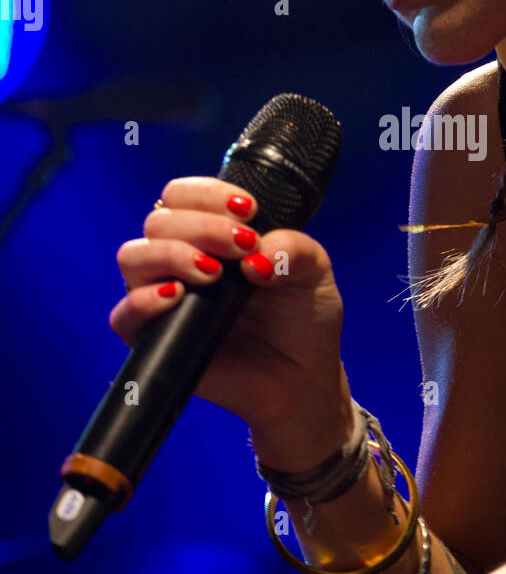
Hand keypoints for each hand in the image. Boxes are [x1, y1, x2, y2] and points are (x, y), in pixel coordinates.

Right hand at [111, 177, 353, 461]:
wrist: (303, 380)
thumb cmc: (303, 321)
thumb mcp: (314, 272)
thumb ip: (293, 248)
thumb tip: (254, 257)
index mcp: (212, 235)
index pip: (183, 195)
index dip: (209, 194)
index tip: (249, 211)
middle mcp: (180, 259)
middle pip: (158, 220)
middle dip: (202, 226)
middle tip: (243, 244)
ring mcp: (164, 298)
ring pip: (133, 257)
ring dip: (172, 254)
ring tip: (213, 273)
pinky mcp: (155, 340)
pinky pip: (123, 316)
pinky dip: (143, 301)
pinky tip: (177, 296)